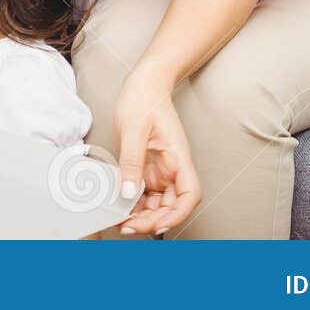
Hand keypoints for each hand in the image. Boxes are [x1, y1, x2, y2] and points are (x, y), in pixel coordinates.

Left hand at [113, 63, 200, 236]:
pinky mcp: (148, 167)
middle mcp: (173, 167)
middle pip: (171, 204)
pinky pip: (145, 192)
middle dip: (153, 220)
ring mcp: (161, 169)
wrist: (144, 83)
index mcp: (178, 158)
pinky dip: (135, 203)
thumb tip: (128, 193)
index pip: (189, 194)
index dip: (177, 214)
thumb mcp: (134, 130)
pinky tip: (120, 207)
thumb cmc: (144, 99)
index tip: (159, 224)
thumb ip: (131, 162)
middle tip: (129, 226)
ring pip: (157, 202)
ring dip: (143, 215)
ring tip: (122, 220)